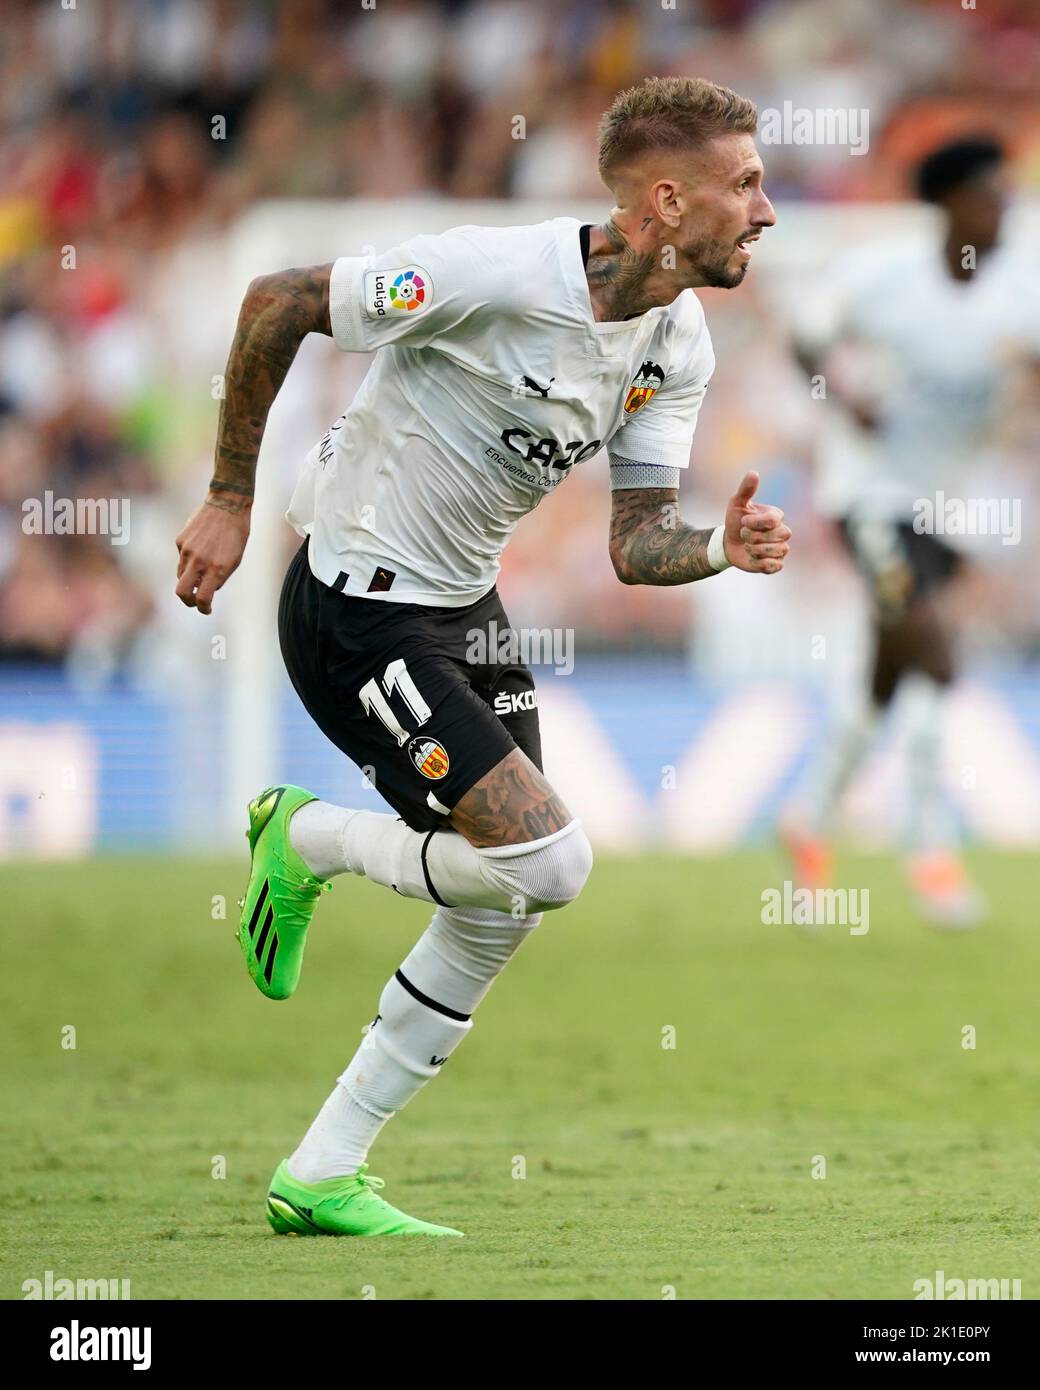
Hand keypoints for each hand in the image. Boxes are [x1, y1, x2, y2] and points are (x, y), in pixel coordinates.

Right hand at [175, 494, 250, 613]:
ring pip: (181, 574)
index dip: (203, 608)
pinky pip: (182, 557)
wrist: (227, 504)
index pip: (202, 598)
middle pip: (182, 592)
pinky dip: (190, 559)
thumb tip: (206, 590)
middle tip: (194, 601)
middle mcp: (200, 561)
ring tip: (203, 568)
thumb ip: (220, 577)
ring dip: (190, 578)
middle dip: (187, 601)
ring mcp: (187, 550)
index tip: (206, 609)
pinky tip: (201, 547)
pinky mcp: (180, 540)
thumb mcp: (235, 559)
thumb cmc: (236, 533)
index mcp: (217, 568)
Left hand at [723, 471, 790, 574]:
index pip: (773, 520)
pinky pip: (774, 566)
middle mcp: (783, 532)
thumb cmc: (735, 522)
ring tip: (747, 547)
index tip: (743, 521)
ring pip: (776, 552)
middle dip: (754, 537)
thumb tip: (753, 473)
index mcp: (776, 516)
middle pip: (778, 536)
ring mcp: (781, 549)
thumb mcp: (736, 504)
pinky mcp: (776, 564)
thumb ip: (746, 489)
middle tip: (744, 535)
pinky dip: (759, 564)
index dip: (755, 522)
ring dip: (754, 550)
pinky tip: (752, 558)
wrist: (728, 544)